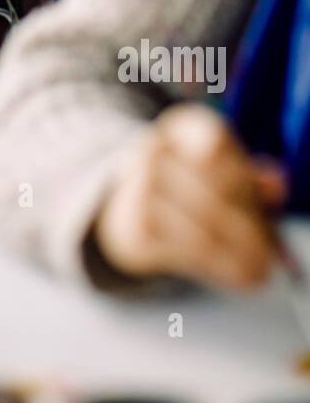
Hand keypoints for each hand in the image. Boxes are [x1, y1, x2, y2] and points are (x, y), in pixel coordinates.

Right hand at [92, 104, 287, 288]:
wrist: (125, 206)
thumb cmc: (186, 186)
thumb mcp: (218, 170)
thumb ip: (250, 177)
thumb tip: (277, 188)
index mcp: (181, 128)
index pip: (216, 140)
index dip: (242, 170)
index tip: (269, 197)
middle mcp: (155, 149)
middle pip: (220, 188)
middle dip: (251, 225)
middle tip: (269, 252)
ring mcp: (140, 188)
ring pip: (206, 227)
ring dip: (238, 253)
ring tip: (259, 268)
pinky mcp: (136, 227)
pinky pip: (188, 252)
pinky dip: (219, 267)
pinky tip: (237, 274)